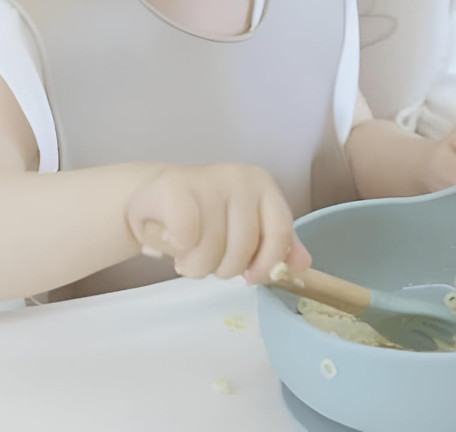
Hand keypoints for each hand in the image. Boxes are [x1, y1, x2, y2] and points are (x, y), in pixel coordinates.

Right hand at [125, 163, 310, 283]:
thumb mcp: (245, 228)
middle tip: (207, 258)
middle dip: (223, 269)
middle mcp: (240, 178)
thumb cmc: (204, 217)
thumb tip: (304, 265)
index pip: (280, 232)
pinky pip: (187, 238)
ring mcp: (209, 180)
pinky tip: (172, 239)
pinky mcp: (175, 187)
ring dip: (195, 266)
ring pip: (212, 251)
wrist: (151, 197)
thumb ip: (274, 244)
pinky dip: (178, 249)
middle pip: (244, 249)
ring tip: (187, 252)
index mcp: (263, 185)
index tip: (250, 277)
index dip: (267, 262)